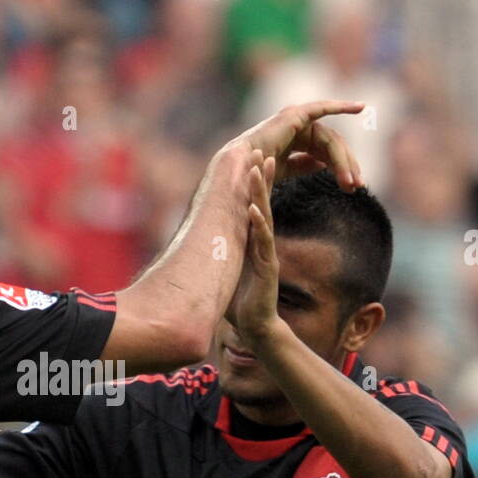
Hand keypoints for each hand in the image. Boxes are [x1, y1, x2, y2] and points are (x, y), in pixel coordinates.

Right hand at [228, 99, 366, 191]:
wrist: (242, 169)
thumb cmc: (256, 172)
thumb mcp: (285, 170)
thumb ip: (303, 164)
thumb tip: (323, 164)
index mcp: (295, 139)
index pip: (326, 152)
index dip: (341, 168)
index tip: (353, 188)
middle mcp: (297, 127)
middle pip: (332, 146)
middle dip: (346, 166)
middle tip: (356, 186)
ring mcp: (297, 119)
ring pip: (330, 139)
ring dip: (344, 159)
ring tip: (351, 179)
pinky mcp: (296, 115)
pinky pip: (323, 109)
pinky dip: (341, 106)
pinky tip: (360, 108)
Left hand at [228, 155, 288, 344]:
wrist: (256, 328)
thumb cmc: (243, 299)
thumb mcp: (231, 266)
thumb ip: (227, 249)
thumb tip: (210, 238)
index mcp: (253, 240)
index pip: (255, 203)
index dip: (255, 180)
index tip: (253, 155)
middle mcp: (262, 242)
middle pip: (262, 202)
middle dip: (262, 176)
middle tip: (259, 149)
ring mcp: (266, 254)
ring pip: (264, 217)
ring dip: (260, 191)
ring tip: (260, 166)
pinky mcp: (267, 269)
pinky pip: (262, 243)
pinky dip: (257, 225)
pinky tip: (251, 208)